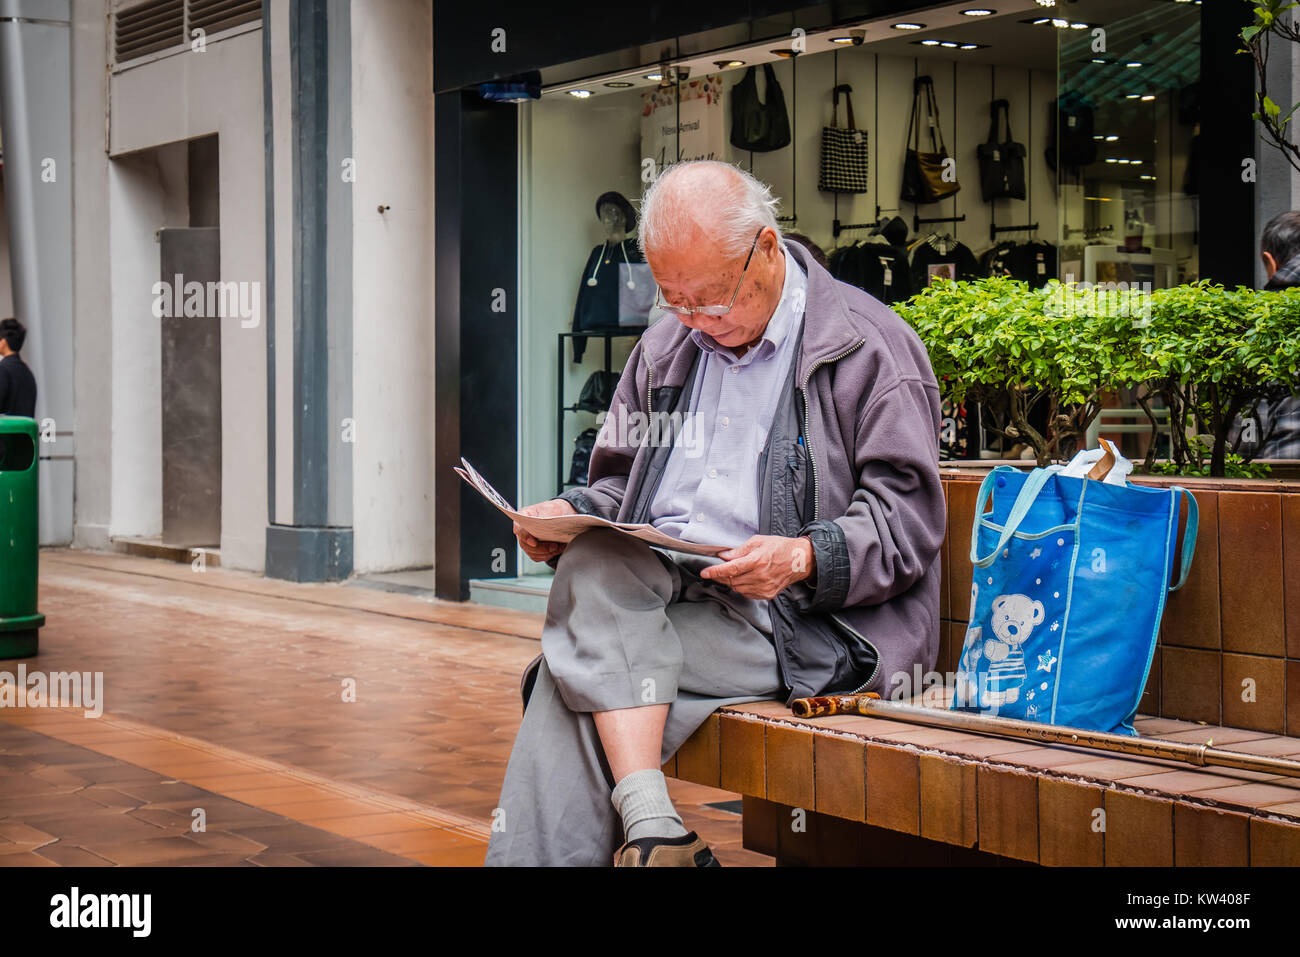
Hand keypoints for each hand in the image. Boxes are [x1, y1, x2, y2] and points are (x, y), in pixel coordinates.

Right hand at [514, 498, 577, 562]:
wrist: (563, 514)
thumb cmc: (555, 509)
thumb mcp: (553, 509)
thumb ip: (545, 516)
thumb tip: (543, 523)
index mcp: (524, 515)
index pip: (518, 527)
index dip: (525, 536)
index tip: (534, 543)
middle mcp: (523, 529)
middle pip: (524, 543)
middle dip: (541, 548)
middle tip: (554, 546)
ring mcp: (527, 540)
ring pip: (531, 552)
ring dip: (546, 553)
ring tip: (559, 547)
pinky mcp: (533, 548)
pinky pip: (537, 556)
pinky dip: (548, 555)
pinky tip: (557, 550)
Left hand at [699, 535, 814, 599]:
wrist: (799, 560)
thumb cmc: (780, 548)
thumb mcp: (758, 542)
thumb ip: (739, 550)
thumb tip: (724, 556)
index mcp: (758, 560)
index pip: (731, 569)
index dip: (716, 572)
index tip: (705, 573)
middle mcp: (761, 576)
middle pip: (732, 580)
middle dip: (722, 576)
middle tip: (718, 570)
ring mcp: (764, 587)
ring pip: (738, 588)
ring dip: (731, 581)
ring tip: (734, 572)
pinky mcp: (767, 594)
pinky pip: (747, 593)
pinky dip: (742, 587)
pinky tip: (745, 578)